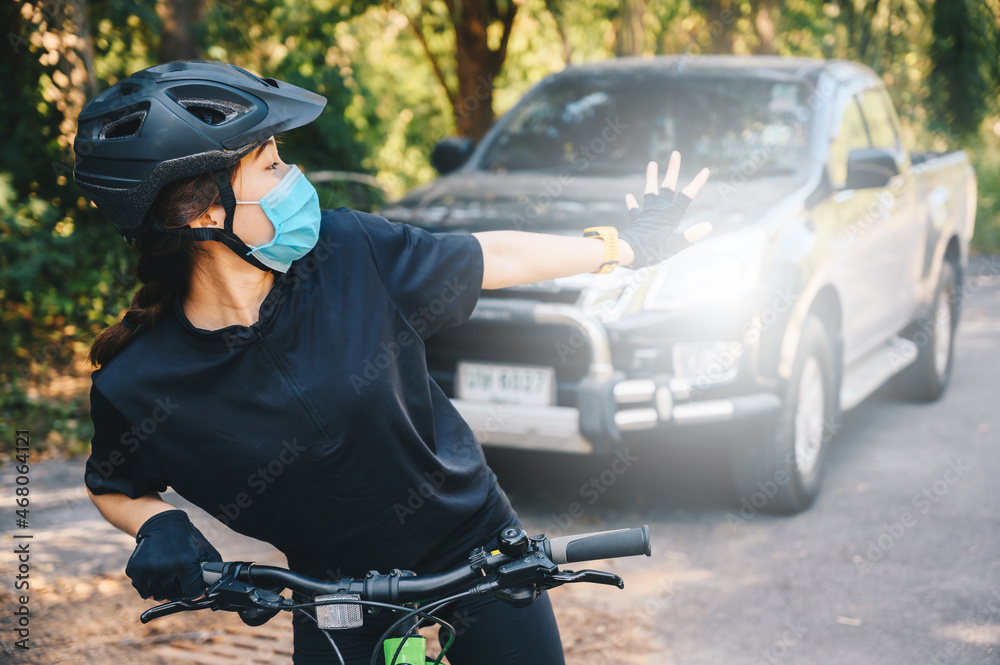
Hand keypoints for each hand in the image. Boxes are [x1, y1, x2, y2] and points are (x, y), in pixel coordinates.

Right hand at [125, 509, 221, 600]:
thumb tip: (218, 584)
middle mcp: (166, 568)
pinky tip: (155, 578)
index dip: (195, 595)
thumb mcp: (204, 549)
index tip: (194, 593)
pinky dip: (148, 588)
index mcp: (186, 564)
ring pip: (157, 595)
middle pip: (173, 595)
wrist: (162, 523)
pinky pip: (143, 591)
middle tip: (179, 581)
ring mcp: (149, 569)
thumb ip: (213, 567)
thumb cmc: (186, 537)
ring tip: (167, 577)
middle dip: (178, 591)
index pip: (192, 595)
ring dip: (163, 591)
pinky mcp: (135, 569)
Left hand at [620, 152, 711, 268]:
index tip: (705, 170)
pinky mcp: (637, 219)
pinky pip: (634, 209)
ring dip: (651, 177)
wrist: (629, 252)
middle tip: (675, 153)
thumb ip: (691, 235)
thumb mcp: (675, 245)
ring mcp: (647, 212)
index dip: (696, 183)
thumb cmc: (652, 250)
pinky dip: (632, 203)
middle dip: (673, 169)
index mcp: (670, 215)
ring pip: (650, 191)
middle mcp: (659, 209)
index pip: (686, 196)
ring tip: (652, 163)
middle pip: (667, 186)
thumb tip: (709, 225)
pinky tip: (629, 196)